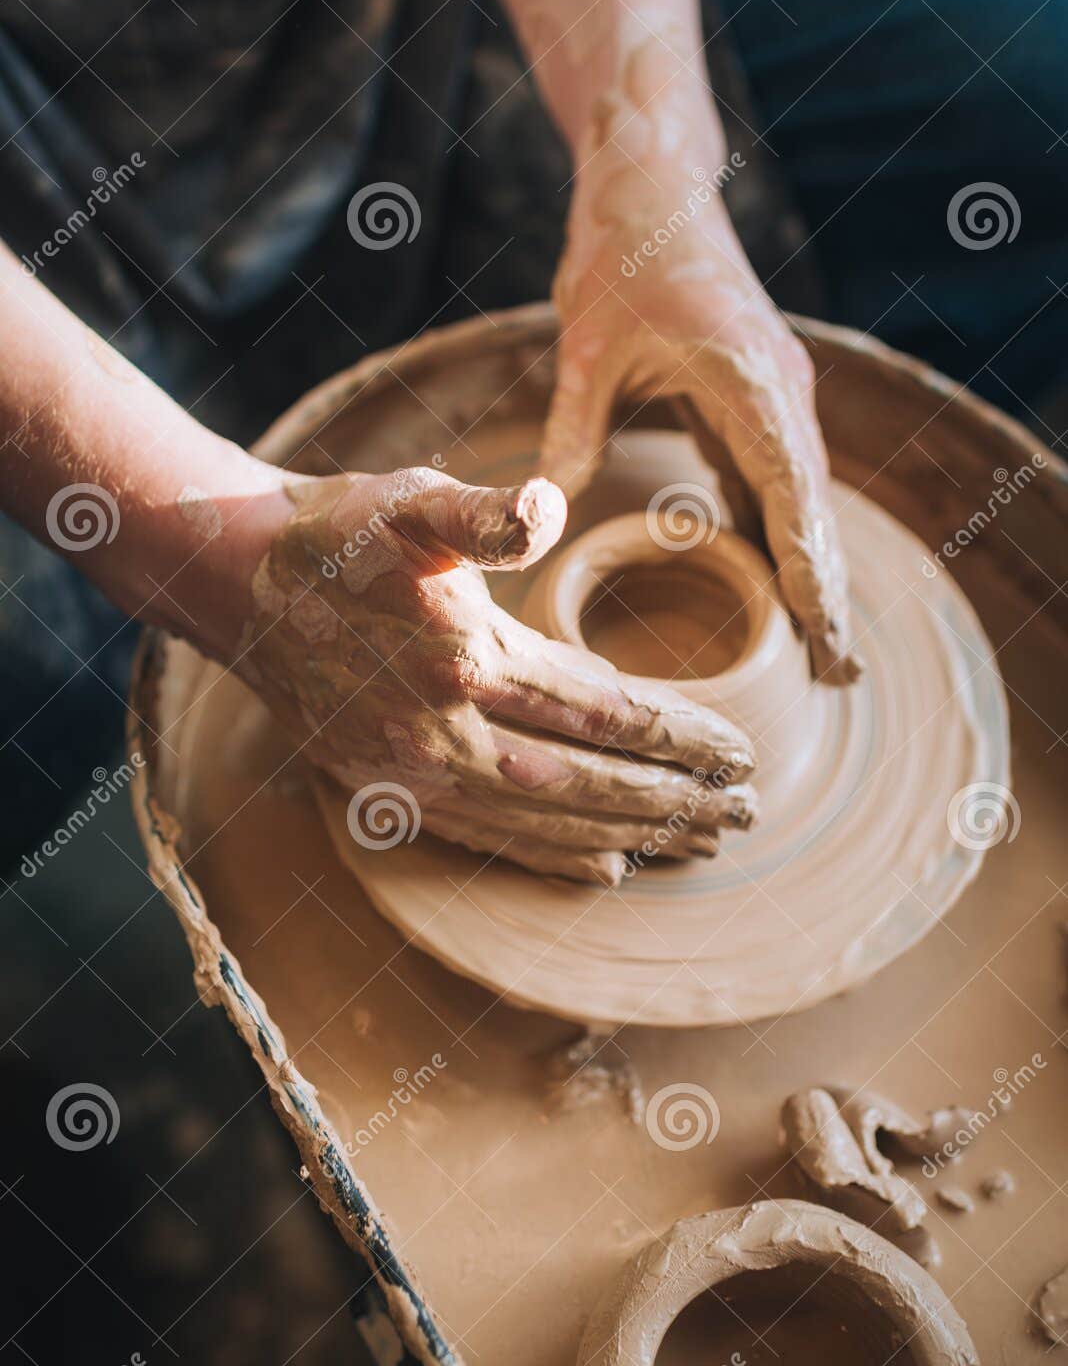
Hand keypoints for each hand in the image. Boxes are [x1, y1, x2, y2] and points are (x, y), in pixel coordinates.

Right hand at [234, 466, 756, 883]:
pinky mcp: (389, 793)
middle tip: (747, 814)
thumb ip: (485, 511)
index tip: (741, 753)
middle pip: (586, 779)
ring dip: (630, 835)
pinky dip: (554, 857)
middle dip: (674, 800)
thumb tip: (544, 505)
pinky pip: (488, 839)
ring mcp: (413, 773)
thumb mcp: (413, 499)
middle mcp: (442, 731)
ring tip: (699, 845)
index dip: (678, 736)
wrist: (241, 582)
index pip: (601, 710)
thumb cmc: (341, 532)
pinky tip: (607, 866)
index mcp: (464, 656)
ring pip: (544, 818)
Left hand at [545, 53, 858, 684]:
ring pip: (802, 500)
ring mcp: (775, 397)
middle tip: (842, 675)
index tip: (823, 628)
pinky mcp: (756, 400)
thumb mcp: (584, 352)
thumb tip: (542, 515)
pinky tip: (781, 588)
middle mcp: (779, 392)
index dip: (809, 564)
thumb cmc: (618, 254)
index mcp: (748, 379)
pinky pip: (776, 480)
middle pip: (813, 509)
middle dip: (828, 592)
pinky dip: (784, 535)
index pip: (790, 489)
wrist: (650, 180)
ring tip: (824, 651)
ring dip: (814, 571)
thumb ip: (571, 435)